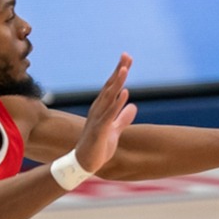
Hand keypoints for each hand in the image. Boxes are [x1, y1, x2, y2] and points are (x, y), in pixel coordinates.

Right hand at [72, 54, 137, 177]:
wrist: (85, 164)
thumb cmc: (98, 147)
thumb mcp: (114, 130)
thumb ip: (123, 118)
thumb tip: (132, 105)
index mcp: (102, 109)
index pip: (112, 87)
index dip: (120, 73)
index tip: (128, 59)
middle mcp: (99, 109)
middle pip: (110, 86)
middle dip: (119, 70)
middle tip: (126, 55)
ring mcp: (98, 119)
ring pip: (109, 97)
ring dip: (117, 82)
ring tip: (125, 68)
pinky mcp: (100, 130)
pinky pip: (109, 114)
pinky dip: (117, 103)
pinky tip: (124, 93)